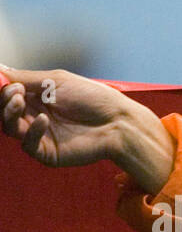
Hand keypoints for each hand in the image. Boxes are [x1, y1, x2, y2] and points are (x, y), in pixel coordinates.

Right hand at [0, 65, 175, 192]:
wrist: (119, 122)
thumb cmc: (94, 98)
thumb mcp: (56, 81)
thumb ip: (25, 78)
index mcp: (36, 98)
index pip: (7, 95)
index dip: (2, 89)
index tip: (5, 82)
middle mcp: (34, 116)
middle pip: (3, 111)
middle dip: (4, 99)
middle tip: (15, 92)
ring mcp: (40, 135)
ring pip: (9, 127)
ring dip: (9, 112)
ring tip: (20, 101)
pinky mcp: (48, 153)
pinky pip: (28, 145)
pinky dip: (31, 131)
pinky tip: (43, 120)